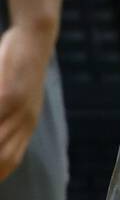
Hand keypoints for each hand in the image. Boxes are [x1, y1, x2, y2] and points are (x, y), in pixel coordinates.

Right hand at [0, 26, 51, 180]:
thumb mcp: (14, 94)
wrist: (35, 40)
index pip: (11, 159)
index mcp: (28, 124)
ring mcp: (18, 110)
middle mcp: (25, 122)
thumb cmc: (18, 65)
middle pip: (4, 158)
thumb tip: (1, 131)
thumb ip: (5, 114)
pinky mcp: (9, 95)